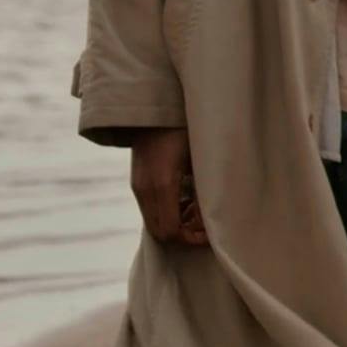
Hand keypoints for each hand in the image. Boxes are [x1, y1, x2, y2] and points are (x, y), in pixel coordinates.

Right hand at [130, 126, 207, 247]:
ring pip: (154, 223)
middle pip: (161, 233)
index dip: (191, 238)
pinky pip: (149, 210)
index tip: (210, 231)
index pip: (171, 231)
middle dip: (184, 234)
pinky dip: (167, 214)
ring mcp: (138, 185)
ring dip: (175, 224)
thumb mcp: (201, 158)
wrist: (157, 108)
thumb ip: (204, 190)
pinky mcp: (137, 182)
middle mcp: (145, 188)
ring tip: (197, 210)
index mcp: (163, 184)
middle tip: (204, 222)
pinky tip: (185, 200)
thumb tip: (209, 217)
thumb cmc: (186, 129)